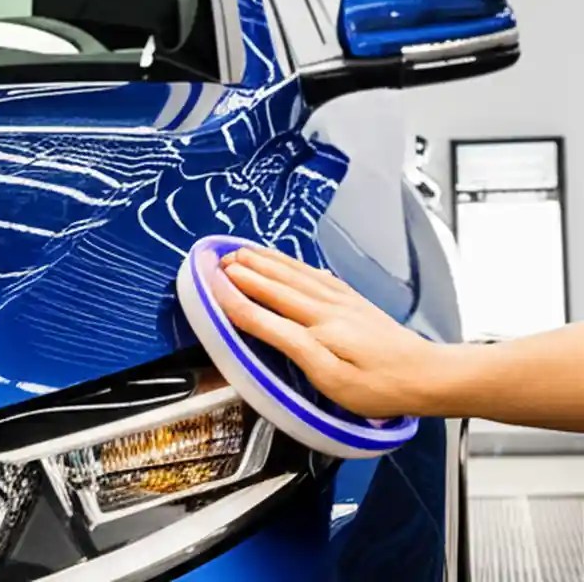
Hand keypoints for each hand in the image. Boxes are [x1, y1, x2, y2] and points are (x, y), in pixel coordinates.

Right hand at [209, 245, 454, 417]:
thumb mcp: (330, 377)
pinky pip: (314, 274)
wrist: (429, 376)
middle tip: (216, 260)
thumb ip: (290, 344)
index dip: (231, 295)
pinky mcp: (353, 301)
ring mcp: (341, 301)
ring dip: (264, 261)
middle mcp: (326, 307)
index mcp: (316, 328)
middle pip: (275, 283)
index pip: (262, 309)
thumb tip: (258, 321)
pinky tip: (285, 261)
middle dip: (242, 270)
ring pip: (293, 273)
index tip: (208, 282)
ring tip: (240, 251)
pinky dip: (292, 264)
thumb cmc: (380, 387)